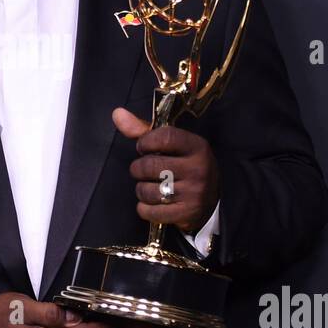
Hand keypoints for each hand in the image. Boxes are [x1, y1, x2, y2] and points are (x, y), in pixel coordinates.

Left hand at [113, 107, 218, 233]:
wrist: (210, 201)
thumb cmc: (184, 166)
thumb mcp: (172, 145)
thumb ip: (143, 130)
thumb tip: (117, 114)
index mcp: (196, 146)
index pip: (164, 137)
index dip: (145, 142)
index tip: (143, 148)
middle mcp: (198, 168)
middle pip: (150, 165)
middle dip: (138, 168)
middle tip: (144, 171)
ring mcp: (194, 193)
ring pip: (147, 190)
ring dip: (141, 189)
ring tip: (149, 187)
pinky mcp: (187, 214)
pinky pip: (149, 211)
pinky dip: (144, 208)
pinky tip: (152, 203)